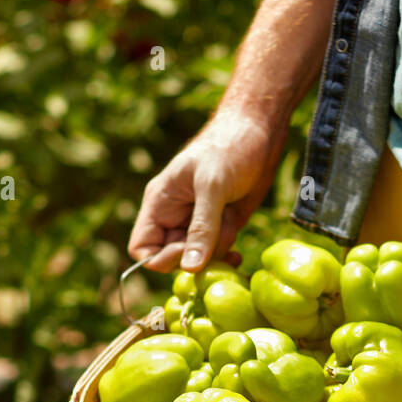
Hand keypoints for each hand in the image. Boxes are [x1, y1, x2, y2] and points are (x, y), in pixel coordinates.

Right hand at [128, 108, 283, 272]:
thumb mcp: (212, 186)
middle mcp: (174, 218)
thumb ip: (202, 227)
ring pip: (198, 261)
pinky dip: (226, 258)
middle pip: (173, 259)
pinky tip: (238, 253)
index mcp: (159, 203)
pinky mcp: (220, 229)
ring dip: (217, 249)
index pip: (142, 248)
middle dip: (197, 254)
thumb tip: (190, 268)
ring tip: (230, 217)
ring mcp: (198, 225)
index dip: (161, 259)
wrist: (260, 134)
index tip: (187, 251)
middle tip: (219, 229)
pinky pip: (216, 257)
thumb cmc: (229, 148)